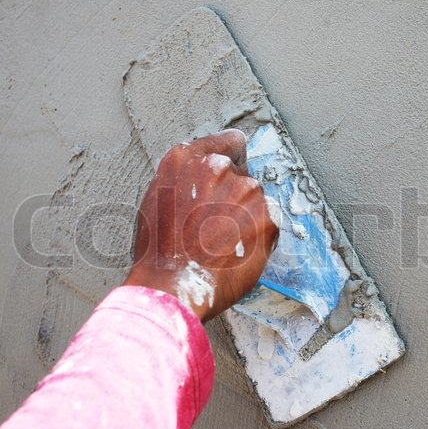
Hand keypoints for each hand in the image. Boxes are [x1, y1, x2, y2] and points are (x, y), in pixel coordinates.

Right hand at [123, 129, 278, 321]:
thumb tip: (205, 179)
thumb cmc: (159, 251)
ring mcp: (247, 191)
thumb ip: (186, 179)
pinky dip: (259, 238)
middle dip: (234, 196)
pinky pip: (269, 224)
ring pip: (255, 201)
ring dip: (247, 217)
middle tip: (216, 226)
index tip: (235, 171)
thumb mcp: (158, 200)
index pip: (230, 142)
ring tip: (222, 244)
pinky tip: (236, 253)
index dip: (234, 158)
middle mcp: (219, 168)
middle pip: (242, 175)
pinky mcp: (268, 218)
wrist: (173, 286)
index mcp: (187, 159)